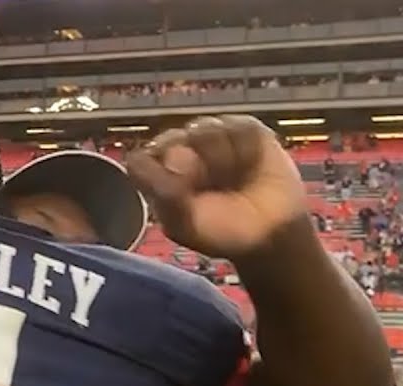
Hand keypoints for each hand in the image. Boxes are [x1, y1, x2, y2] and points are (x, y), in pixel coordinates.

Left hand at [125, 115, 309, 260]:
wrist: (271, 232)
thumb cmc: (222, 232)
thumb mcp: (186, 226)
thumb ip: (168, 198)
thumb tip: (173, 158)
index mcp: (157, 178)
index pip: (140, 160)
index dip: (155, 171)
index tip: (176, 189)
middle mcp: (180, 153)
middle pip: (171, 139)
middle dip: (192, 163)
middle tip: (209, 185)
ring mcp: (210, 138)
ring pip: (204, 129)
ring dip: (221, 158)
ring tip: (233, 179)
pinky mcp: (242, 130)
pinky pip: (238, 127)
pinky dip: (246, 150)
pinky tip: (250, 167)